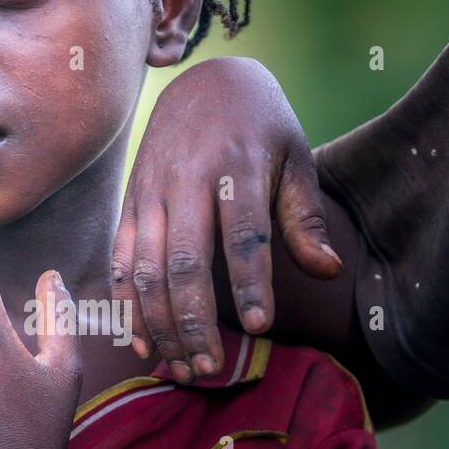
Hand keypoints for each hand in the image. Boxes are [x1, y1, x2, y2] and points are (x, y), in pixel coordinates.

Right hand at [111, 57, 341, 377]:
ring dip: (161, 325)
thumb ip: (306, 217)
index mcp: (236, 165)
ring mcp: (150, 192)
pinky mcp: (130, 202)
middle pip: (186, 261)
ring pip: (147, 268)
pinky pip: (121, 261)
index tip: (259, 327)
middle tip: (210, 369)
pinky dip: (128, 306)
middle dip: (195, 321)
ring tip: (183, 367)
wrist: (204, 80)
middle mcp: (186, 180)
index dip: (249, 283)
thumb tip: (327, 271)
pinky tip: (144, 344)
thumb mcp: (295, 156)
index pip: (243, 234)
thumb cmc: (261, 126)